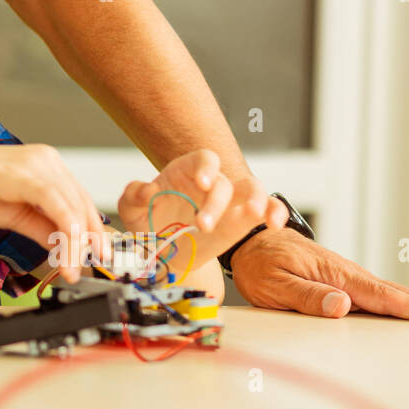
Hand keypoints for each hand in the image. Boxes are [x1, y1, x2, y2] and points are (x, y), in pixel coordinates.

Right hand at [0, 143, 109, 282]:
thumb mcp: (14, 214)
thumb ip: (41, 227)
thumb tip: (64, 247)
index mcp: (45, 165)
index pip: (79, 199)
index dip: (91, 229)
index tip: (95, 254)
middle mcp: (47, 160)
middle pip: (82, 204)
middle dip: (90, 240)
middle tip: (94, 266)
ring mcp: (39, 164)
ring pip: (72, 209)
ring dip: (76, 245)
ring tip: (73, 270)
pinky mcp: (27, 175)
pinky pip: (57, 208)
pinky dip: (65, 234)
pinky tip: (65, 254)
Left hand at [118, 152, 284, 262]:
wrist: (163, 249)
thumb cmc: (148, 222)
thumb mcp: (131, 209)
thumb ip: (133, 195)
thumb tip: (148, 191)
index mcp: (185, 172)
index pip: (204, 158)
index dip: (206, 167)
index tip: (202, 183)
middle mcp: (210, 183)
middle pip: (224, 181)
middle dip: (216, 202)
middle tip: (203, 224)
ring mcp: (230, 201)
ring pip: (253, 187)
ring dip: (255, 200)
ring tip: (251, 214)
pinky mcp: (242, 220)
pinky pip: (267, 208)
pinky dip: (276, 211)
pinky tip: (275, 223)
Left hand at [231, 226, 408, 324]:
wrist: (246, 236)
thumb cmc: (256, 262)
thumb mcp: (273, 283)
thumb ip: (306, 296)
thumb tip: (343, 306)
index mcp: (333, 274)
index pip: (380, 295)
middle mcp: (343, 272)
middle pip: (390, 293)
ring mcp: (341, 273)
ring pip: (382, 291)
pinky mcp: (334, 276)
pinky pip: (368, 290)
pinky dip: (390, 298)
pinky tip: (398, 307)